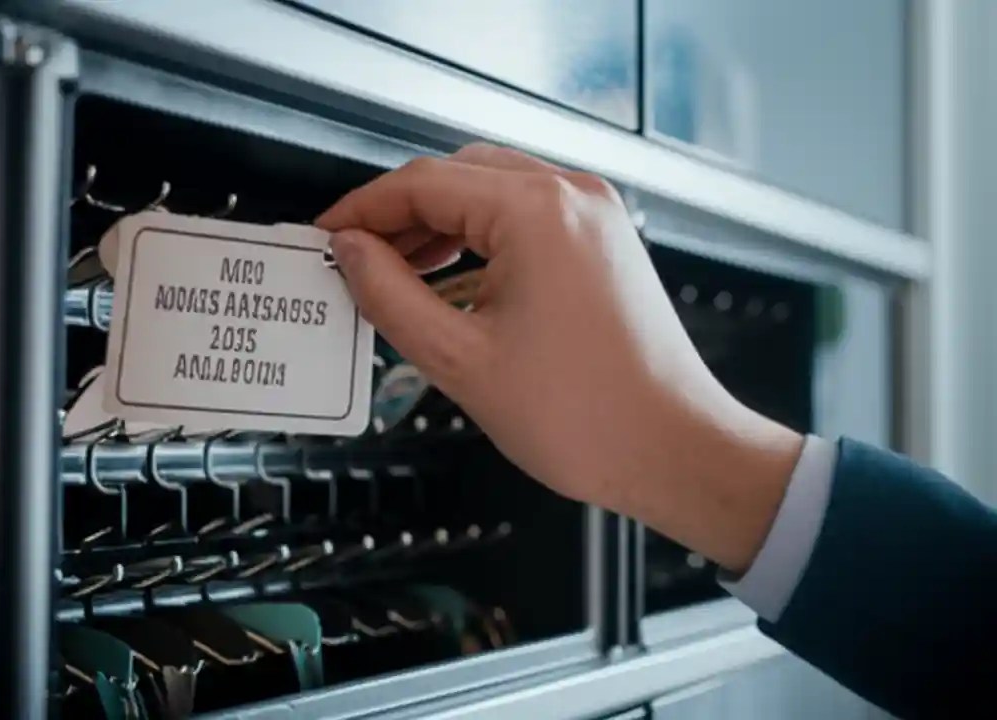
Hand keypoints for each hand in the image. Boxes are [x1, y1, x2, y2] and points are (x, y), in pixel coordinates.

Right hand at [316, 143, 803, 572]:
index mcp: (537, 212)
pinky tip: (448, 279)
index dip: (362, 209)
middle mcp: (572, 197)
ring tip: (393, 271)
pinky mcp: (604, 242)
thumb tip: (351, 254)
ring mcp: (595, 216)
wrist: (674, 449)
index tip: (326, 234)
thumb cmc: (588, 416)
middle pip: (456, 177)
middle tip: (353, 256)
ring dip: (437, 225)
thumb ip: (390, 296)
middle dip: (398, 214)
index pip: (422, 184)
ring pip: (490, 192)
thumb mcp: (460, 359)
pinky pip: (525, 217)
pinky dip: (479, 238)